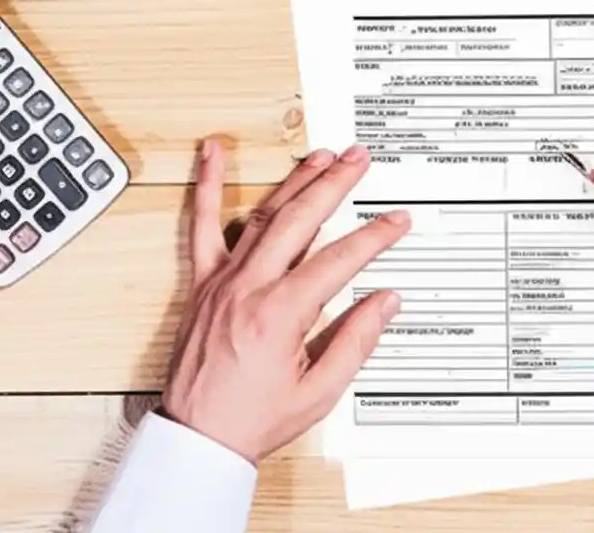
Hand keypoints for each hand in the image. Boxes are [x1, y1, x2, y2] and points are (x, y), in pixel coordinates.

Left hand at [162, 140, 409, 462]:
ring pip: (262, 216)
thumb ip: (355, 342)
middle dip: (334, 185)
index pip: (338, 261)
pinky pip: (200, 225)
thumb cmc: (251, 420)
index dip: (373, 237)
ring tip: (320, 156)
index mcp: (278, 316)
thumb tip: (384, 302)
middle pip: (300, 221)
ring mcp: (221, 282)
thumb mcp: (318, 392)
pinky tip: (210, 155)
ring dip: (294, 181)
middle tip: (358, 160)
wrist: (197, 438)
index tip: (396, 222)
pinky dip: (204, 187)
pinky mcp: (202, 283)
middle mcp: (247, 289)